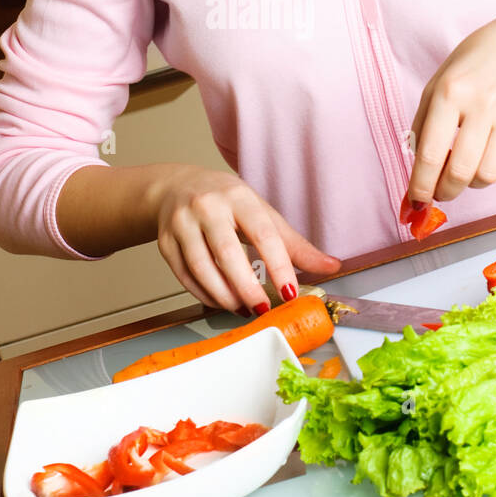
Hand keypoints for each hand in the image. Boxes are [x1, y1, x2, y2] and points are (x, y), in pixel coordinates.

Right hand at [151, 165, 340, 315]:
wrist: (175, 188)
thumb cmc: (226, 202)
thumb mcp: (261, 212)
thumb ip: (294, 243)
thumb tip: (330, 266)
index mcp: (238, 197)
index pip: (262, 233)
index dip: (279, 265)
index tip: (291, 292)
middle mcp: (207, 207)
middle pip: (227, 253)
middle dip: (247, 287)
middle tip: (263, 308)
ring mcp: (182, 224)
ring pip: (201, 268)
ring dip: (224, 295)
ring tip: (243, 308)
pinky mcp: (165, 242)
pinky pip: (184, 276)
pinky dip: (205, 294)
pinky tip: (221, 301)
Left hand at [406, 3, 495, 205]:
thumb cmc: (478, 64)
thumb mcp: (440, 82)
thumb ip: (424, 124)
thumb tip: (418, 172)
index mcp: (450, 91)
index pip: (431, 154)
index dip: (421, 186)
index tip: (417, 202)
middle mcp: (483, 103)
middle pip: (461, 172)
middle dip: (446, 192)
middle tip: (442, 193)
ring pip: (489, 175)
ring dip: (473, 183)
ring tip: (468, 169)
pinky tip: (494, 147)